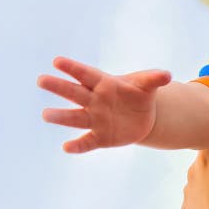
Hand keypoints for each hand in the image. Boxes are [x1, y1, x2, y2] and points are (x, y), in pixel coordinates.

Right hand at [38, 57, 171, 152]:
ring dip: (61, 116)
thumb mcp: (147, 84)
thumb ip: (154, 79)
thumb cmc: (139, 94)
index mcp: (104, 84)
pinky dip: (78, 145)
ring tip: (46, 114)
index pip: (86, 74)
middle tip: (42, 80)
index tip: (57, 61)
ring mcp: (95, 119)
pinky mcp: (100, 137)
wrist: (143, 117)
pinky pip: (87, 142)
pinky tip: (67, 147)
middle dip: (59, 87)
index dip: (73, 68)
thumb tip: (167, 75)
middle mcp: (94, 101)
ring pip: (75, 118)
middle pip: (75, 93)